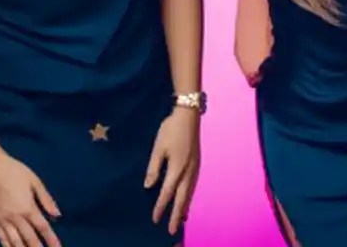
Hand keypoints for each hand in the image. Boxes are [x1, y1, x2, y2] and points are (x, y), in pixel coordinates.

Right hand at [0, 152, 61, 246]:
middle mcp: (16, 218)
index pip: (43, 227)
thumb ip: (46, 199)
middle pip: (29, 239)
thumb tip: (57, 214)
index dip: (51, 239)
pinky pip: (1, 237)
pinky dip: (7, 246)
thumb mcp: (35, 181)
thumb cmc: (15, 171)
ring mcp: (3, 220)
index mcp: (28, 208)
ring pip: (14, 242)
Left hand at [144, 107, 200, 235]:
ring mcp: (195, 168)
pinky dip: (188, 197)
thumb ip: (154, 168)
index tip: (155, 219)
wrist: (189, 116)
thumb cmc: (171, 129)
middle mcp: (188, 171)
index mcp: (177, 168)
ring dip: (184, 208)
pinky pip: (193, 186)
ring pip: (189, 194)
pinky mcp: (197, 164)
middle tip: (173, 230)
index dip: (160, 206)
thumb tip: (149, 186)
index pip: (167, 192)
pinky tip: (186, 200)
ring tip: (180, 220)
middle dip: (177, 215)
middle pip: (182, 198)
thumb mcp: (158, 147)